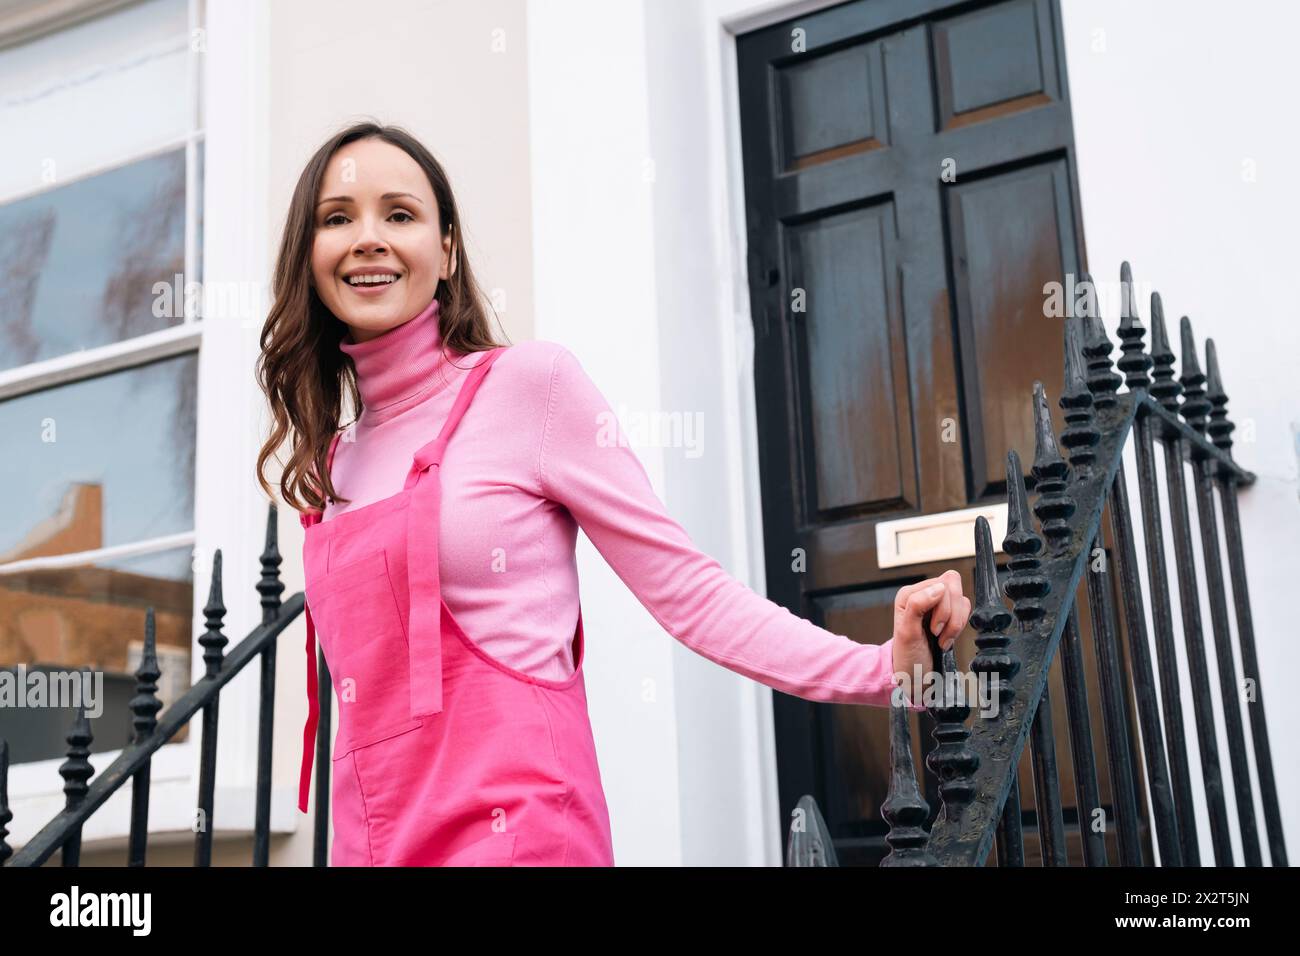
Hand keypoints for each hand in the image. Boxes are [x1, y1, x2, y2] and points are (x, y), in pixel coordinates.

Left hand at [890, 570, 971, 705]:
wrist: (916, 675)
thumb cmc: (908, 656)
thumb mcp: (907, 632)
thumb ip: (917, 605)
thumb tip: (939, 587)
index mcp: (909, 594)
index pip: (941, 584)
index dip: (943, 609)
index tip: (934, 630)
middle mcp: (923, 594)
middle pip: (954, 588)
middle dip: (951, 616)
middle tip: (938, 633)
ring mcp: (937, 603)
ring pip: (962, 599)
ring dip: (955, 624)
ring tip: (942, 638)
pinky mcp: (948, 612)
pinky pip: (965, 608)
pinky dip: (960, 626)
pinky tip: (947, 638)